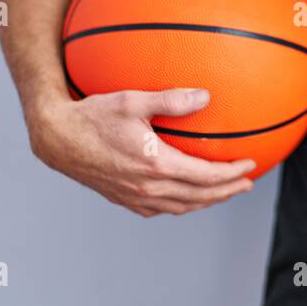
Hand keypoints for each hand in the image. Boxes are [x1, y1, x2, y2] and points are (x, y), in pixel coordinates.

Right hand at [28, 88, 256, 216]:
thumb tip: (206, 96)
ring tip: (224, 191)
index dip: (231, 173)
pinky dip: (183, 205)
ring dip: (207, 201)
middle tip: (247, 184)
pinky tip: (188, 195)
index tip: (250, 165)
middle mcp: (147, 187)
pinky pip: (162, 209)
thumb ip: (171, 99)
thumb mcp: (133, 101)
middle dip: (227, 191)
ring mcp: (135, 197)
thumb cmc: (93, 116)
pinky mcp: (124, 199)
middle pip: (199, 197)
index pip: (205, 176)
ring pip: (182, 206)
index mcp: (155, 164)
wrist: (57, 139)